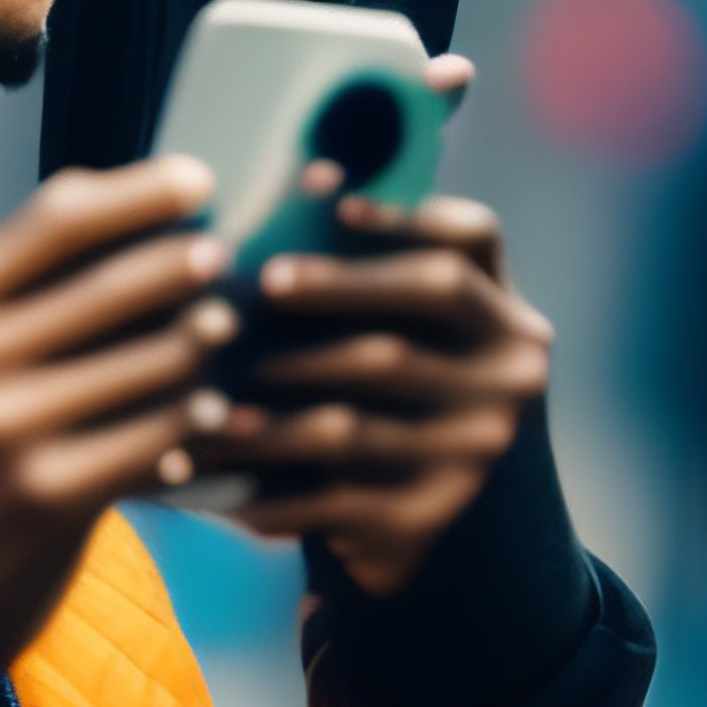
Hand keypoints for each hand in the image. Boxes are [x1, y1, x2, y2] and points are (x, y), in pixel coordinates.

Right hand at [0, 160, 240, 673]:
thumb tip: (80, 219)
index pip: (54, 219)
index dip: (140, 192)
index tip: (192, 182)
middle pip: (112, 283)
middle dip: (184, 263)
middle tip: (221, 257)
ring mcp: (5, 432)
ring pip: (146, 363)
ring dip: (197, 345)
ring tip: (219, 335)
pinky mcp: (48, 501)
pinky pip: (152, 443)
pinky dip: (189, 428)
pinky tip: (208, 422)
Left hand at [180, 63, 553, 595]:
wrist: (467, 553)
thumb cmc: (406, 414)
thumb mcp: (422, 345)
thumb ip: (377, 268)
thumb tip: (312, 153)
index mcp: (502, 317)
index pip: (472, 241)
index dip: (404, 211)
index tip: (334, 197)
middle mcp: (507, 375)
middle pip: (417, 310)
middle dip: (329, 289)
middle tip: (251, 287)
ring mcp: (475, 453)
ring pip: (355, 414)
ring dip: (266, 403)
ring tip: (199, 395)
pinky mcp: (428, 523)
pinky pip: (327, 495)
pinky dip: (255, 482)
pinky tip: (200, 468)